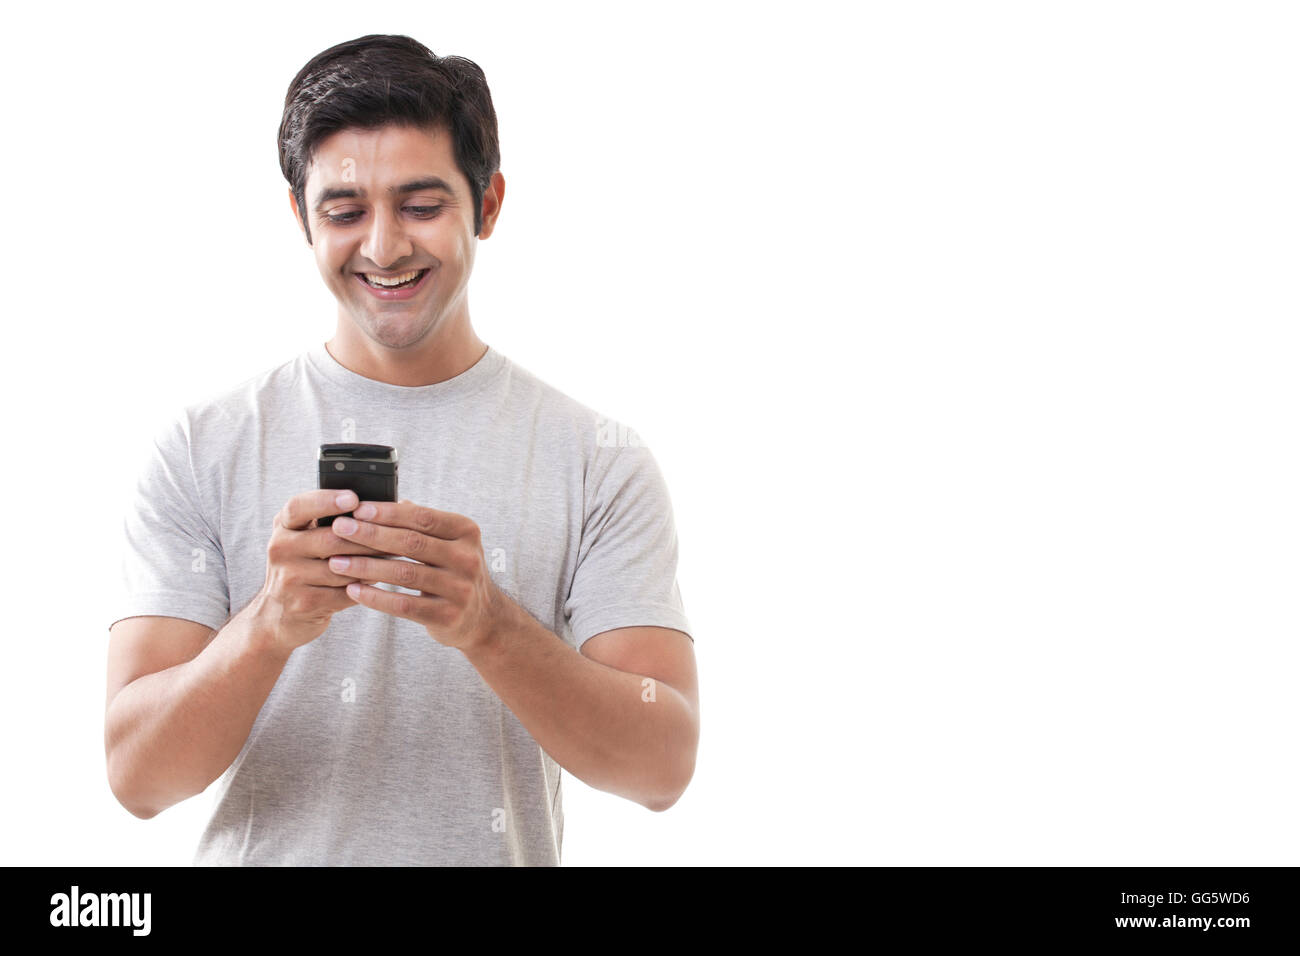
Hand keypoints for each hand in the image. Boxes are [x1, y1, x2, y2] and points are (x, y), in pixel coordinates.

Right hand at [249, 489, 399, 655]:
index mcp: (283, 526)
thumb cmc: (305, 565)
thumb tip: (374, 506)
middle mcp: (280, 549)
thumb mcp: (304, 538)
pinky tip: (379, 578)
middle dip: (368, 536)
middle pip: (330, 538)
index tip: (353, 498)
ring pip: (343, 567)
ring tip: (396, 554)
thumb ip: (327, 521)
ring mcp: (289, 579)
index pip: (299, 507)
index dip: (326, 501)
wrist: (281, 614)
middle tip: (397, 531)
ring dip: (373, 561)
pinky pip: (345, 591)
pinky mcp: (304, 604)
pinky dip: (365, 585)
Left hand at [326, 499, 506, 651]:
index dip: (388, 512)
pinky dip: (375, 597)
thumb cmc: (453, 571)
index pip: (422, 517)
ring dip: (365, 566)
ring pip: (404, 573)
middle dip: (371, 535)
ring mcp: (459, 588)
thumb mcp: (448, 541)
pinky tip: (353, 590)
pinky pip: (403, 604)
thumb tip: (380, 502)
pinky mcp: (447, 616)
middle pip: (412, 542)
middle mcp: (467, 558)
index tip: (357, 509)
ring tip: (336, 562)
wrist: (481, 617)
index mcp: (466, 532)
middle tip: (339, 529)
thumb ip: (419, 523)